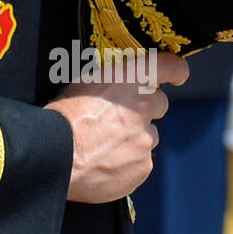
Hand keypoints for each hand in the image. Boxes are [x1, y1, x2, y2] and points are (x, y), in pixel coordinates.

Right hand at [45, 50, 187, 202]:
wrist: (54, 155)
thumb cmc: (61, 117)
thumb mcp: (83, 84)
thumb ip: (111, 82)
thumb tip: (118, 84)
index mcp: (130, 79)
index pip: (170, 67)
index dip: (176, 70)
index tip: (178, 75)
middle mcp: (144, 107)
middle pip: (159, 104)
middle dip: (144, 109)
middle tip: (119, 118)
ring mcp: (146, 139)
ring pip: (148, 136)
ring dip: (134, 138)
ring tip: (104, 145)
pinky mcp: (143, 167)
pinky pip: (141, 162)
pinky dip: (128, 162)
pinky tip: (105, 162)